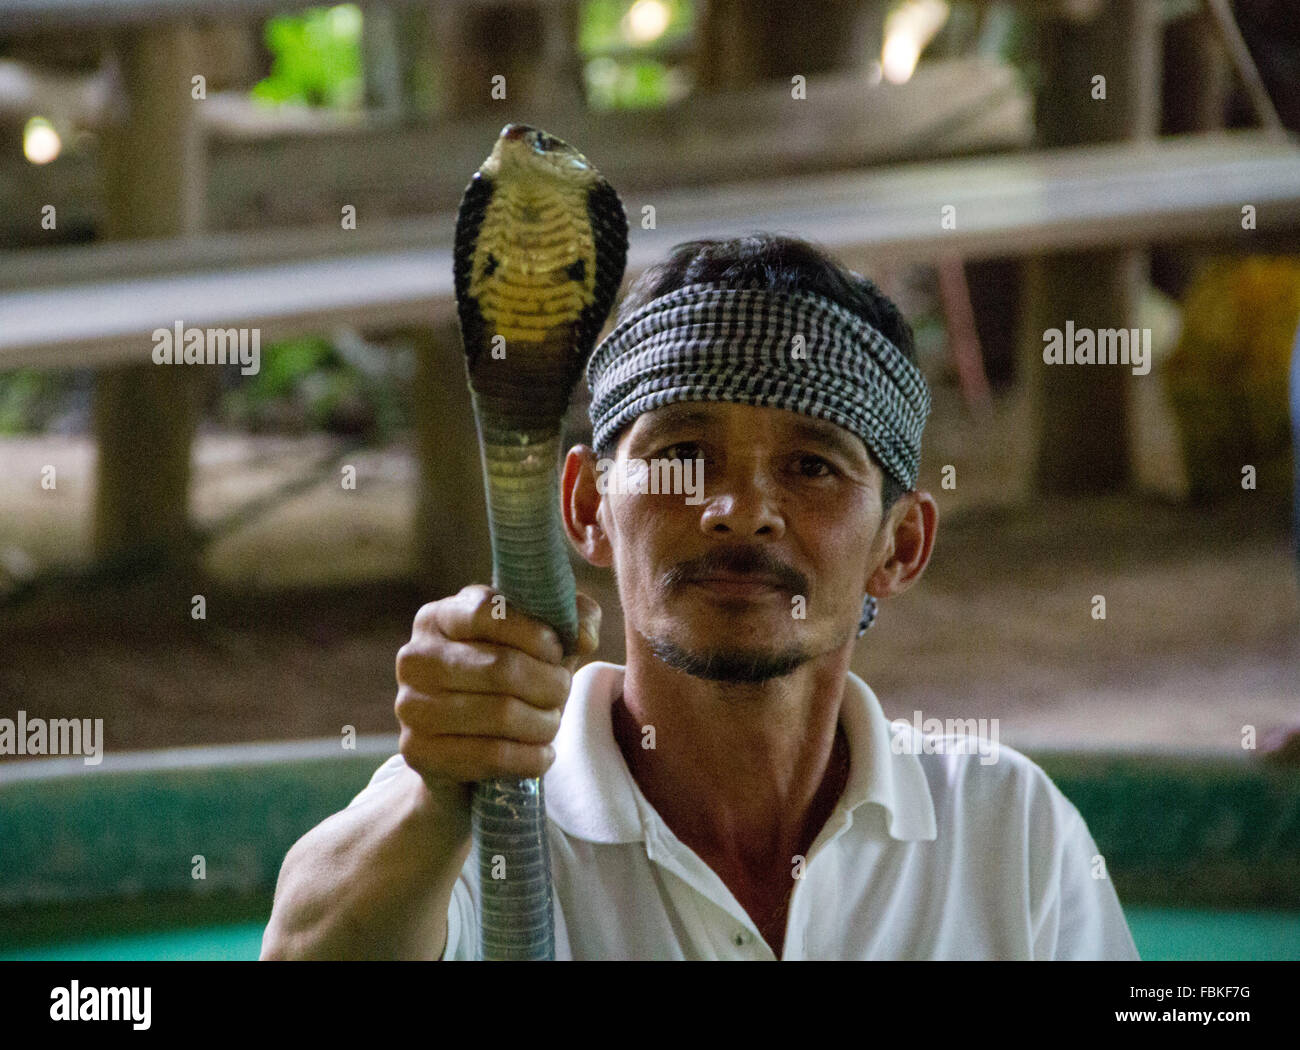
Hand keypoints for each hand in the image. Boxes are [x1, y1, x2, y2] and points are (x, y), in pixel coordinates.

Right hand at [394, 585, 600, 798]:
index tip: (558, 651)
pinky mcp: (416, 751)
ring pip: (500, 713)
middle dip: (549, 684)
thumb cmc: (508, 682)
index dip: (535, 633)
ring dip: (544, 723)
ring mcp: (410, 705)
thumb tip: (584, 638)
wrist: (462, 751)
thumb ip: (573, 618)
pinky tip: (543, 755)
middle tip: (563, 694)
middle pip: (501, 667)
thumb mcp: (540, 641)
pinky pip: (490, 756)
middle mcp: (414, 656)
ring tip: (551, 724)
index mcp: (438, 616)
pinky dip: (530, 758)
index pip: (488, 612)